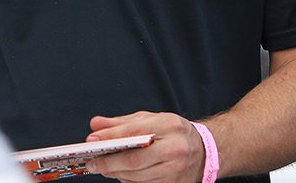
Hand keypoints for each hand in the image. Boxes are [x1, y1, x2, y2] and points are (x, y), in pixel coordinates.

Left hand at [84, 111, 203, 182]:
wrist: (204, 151)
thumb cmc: (173, 132)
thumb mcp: (149, 119)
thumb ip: (121, 122)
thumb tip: (96, 125)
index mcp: (169, 126)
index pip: (135, 132)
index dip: (111, 137)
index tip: (91, 140)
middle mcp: (175, 149)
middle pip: (135, 160)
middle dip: (109, 162)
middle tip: (91, 162)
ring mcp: (176, 170)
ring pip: (138, 176)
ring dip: (116, 173)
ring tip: (102, 168)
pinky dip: (128, 180)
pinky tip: (119, 173)